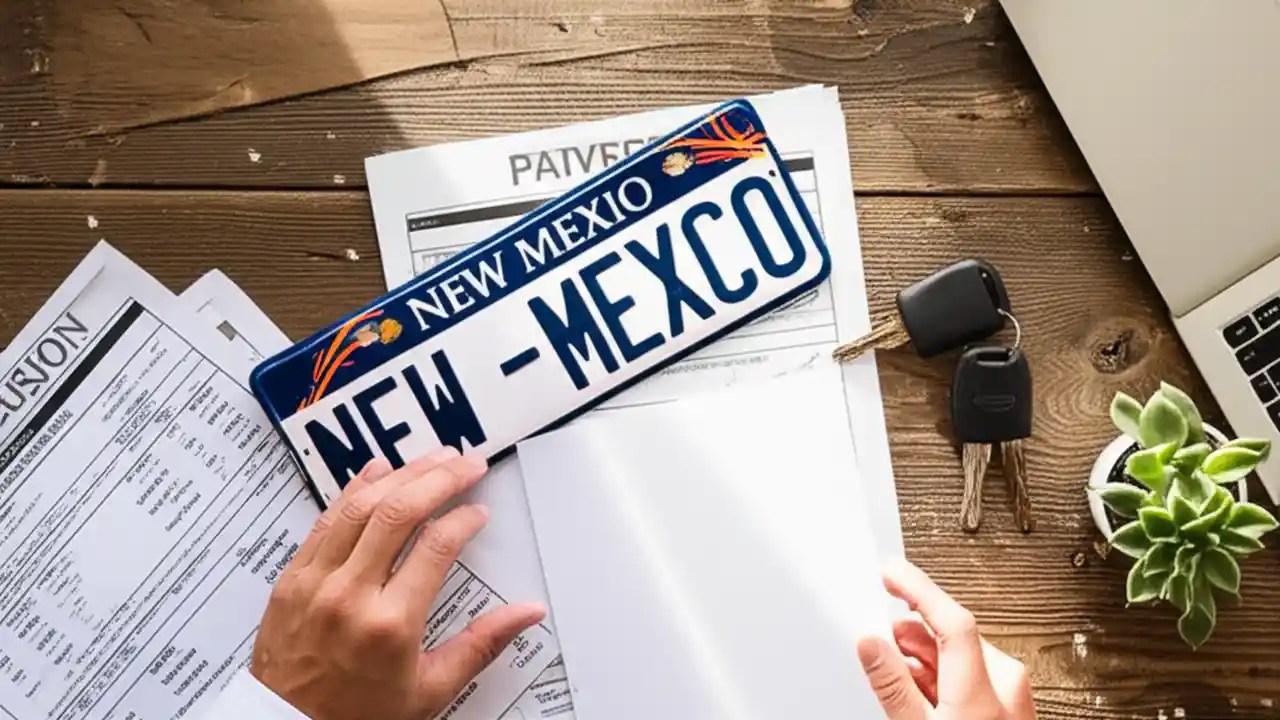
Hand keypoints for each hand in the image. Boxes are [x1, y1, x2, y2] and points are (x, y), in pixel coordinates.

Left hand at [251, 448, 546, 719]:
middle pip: (399, 512)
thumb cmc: (357, 717)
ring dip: (400, 475)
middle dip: (439, 479)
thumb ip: (482, 644)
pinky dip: (353, 490)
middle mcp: (350, 595)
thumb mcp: (430, 689)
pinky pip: (325, 520)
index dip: (464, 519)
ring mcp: (316, 582)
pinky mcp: (292, 578)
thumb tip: (528, 613)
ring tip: (430, 458)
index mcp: (390, 624)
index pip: (436, 546)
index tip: (478, 512)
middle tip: (466, 464)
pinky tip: (376, 472)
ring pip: (361, 507)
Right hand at [858, 559, 1034, 719]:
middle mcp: (1007, 681)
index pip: (951, 617)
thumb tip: (869, 641)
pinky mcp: (1009, 700)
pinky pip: (967, 671)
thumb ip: (893, 686)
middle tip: (879, 652)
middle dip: (909, 640)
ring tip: (903, 690)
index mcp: (986, 687)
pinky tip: (923, 697)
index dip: (917, 586)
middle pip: (946, 636)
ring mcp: (1012, 691)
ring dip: (923, 661)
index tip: (889, 569)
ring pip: (954, 654)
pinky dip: (940, 677)